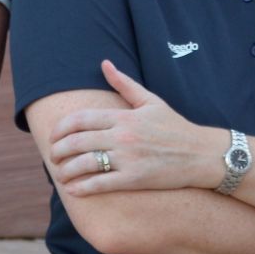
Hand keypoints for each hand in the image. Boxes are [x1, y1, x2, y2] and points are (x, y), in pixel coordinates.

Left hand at [47, 60, 224, 194]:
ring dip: (67, 171)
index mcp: (123, 116)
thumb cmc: (175, 127)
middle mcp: (123, 136)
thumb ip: (124, 83)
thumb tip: (104, 63)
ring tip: (61, 175)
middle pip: (78, 142)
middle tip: (52, 157)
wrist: (202, 154)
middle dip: (58, 150)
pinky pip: (102, 184)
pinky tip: (74, 190)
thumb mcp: (151, 101)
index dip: (60, 129)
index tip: (53, 136)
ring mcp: (129, 158)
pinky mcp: (135, 179)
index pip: (80, 120)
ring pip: (85, 164)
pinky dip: (84, 188)